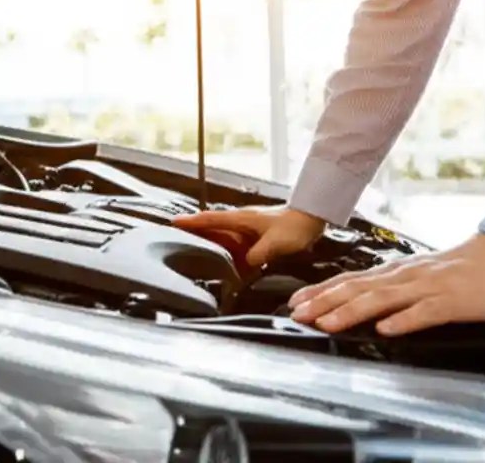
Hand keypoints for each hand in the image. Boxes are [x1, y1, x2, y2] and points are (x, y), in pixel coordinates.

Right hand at [173, 205, 325, 266]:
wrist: (311, 218)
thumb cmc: (293, 226)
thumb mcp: (274, 243)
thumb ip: (256, 256)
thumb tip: (243, 266)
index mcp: (240, 220)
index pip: (210, 220)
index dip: (191, 222)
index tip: (173, 223)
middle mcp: (239, 225)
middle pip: (210, 229)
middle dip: (193, 234)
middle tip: (173, 241)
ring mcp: (246, 232)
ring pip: (221, 240)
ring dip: (209, 246)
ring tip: (192, 256)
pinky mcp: (254, 240)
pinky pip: (234, 249)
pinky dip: (226, 255)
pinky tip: (222, 266)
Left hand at [288, 233, 484, 335]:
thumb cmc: (465, 270)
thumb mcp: (422, 277)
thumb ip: (395, 290)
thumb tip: (366, 306)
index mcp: (397, 273)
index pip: (351, 280)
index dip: (321, 291)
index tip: (294, 302)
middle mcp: (406, 277)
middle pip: (358, 288)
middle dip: (324, 302)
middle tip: (297, 314)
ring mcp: (428, 287)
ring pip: (383, 299)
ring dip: (352, 311)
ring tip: (327, 322)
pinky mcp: (452, 301)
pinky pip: (425, 311)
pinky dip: (404, 320)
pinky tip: (387, 329)